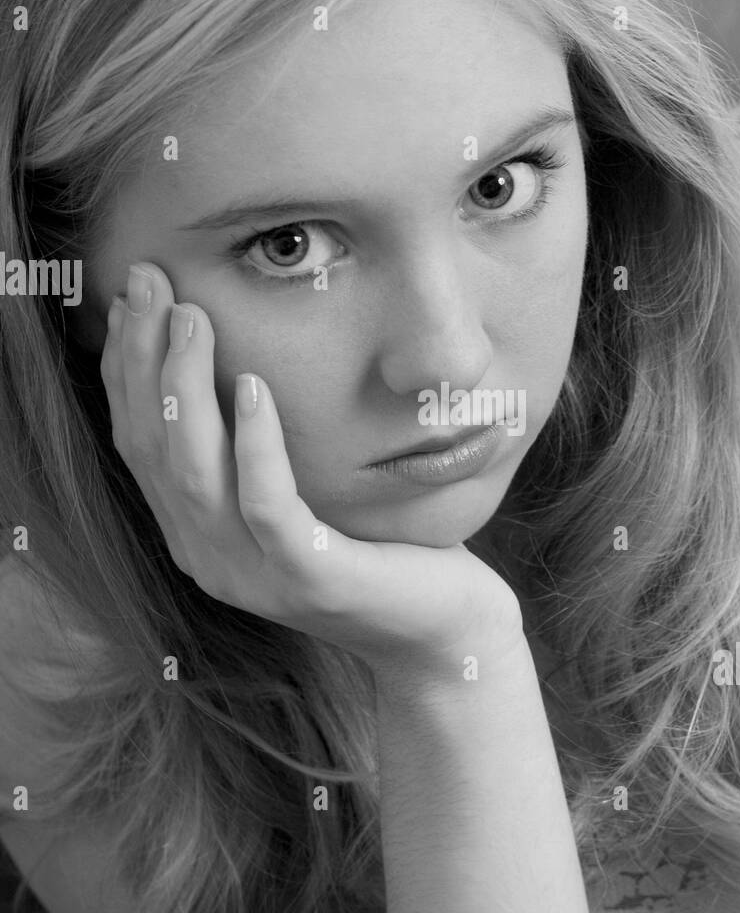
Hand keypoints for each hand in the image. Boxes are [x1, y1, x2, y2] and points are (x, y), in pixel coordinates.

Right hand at [99, 262, 524, 674]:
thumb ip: (256, 444)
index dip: (126, 368)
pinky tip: (259, 385)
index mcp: (197, 533)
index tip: (132, 296)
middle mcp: (209, 557)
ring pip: (196, 474)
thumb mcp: (304, 487)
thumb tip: (235, 353)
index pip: (140, 442)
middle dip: (143, 359)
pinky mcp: (310, 580)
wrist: (440, 630)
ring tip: (194, 318)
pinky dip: (256, 444)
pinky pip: (268, 505)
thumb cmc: (377, 545)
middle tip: (149, 283)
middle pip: (153, 449)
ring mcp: (254, 574)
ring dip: (187, 388)